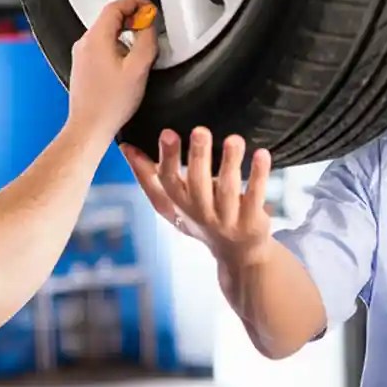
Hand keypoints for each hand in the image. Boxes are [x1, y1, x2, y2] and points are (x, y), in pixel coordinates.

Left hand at [65, 0, 159, 140]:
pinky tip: (127, 62)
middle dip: (131, 18)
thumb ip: (146, 41)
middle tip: (148, 24)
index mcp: (96, 39)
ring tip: (140, 46)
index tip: (148, 8)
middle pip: (109, 18)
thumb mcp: (138, 69)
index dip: (134, 3)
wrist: (90, 126)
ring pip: (105, 32)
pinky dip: (116, 45)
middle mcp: (84, 43)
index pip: (115, 6)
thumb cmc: (110, 103)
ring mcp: (81, 55)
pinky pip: (100, 46)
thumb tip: (149, 26)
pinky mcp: (82, 66)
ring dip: (124, 33)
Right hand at [121, 128, 272, 267]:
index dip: (168, 159)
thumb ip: (147, 176)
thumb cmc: (198, 219)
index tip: (168, 132)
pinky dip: (258, 176)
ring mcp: (227, 219)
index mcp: (178, 204)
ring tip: (234, 139)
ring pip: (227, 190)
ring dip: (230, 163)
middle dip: (198, 157)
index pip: (168, 182)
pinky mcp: (252, 220)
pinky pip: (256, 196)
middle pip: (197, 184)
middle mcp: (201, 212)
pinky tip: (262, 154)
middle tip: (200, 130)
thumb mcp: (169, 203)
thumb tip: (124, 146)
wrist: (237, 256)